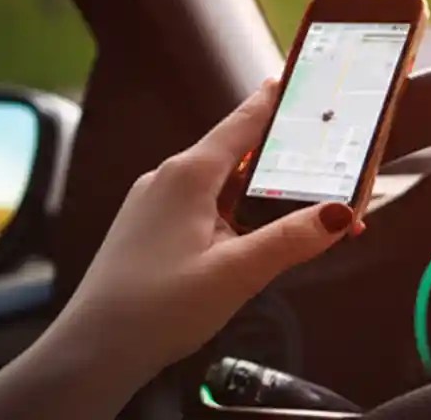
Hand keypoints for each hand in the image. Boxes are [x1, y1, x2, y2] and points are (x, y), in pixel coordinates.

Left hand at [0, 81, 361, 419]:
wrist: (92, 351)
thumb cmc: (155, 310)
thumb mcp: (236, 273)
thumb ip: (290, 239)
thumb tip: (338, 213)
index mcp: (188, 175)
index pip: (243, 123)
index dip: (275, 101)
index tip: (299, 79)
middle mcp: (168, 179)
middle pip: (237, 153)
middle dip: (281, 159)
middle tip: (321, 156)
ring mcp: (155, 203)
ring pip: (221, 184)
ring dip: (260, 194)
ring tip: (299, 206)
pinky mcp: (150, 228)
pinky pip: (203, 207)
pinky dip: (235, 213)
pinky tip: (251, 237)